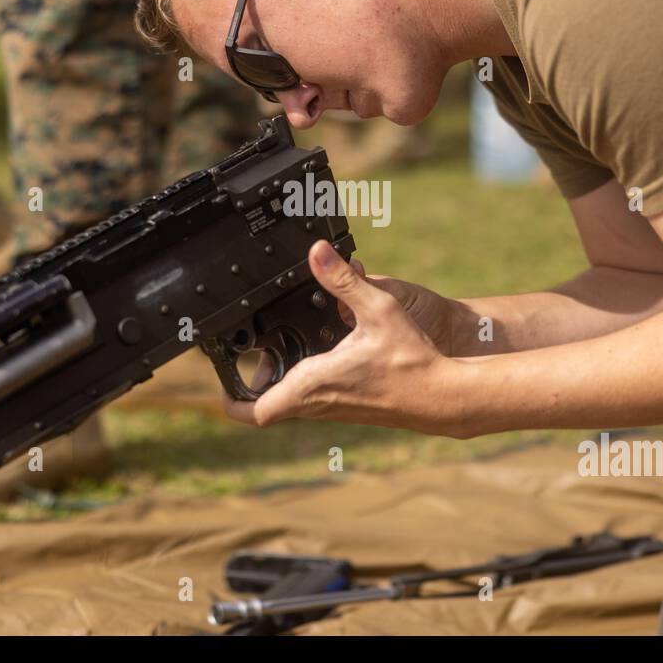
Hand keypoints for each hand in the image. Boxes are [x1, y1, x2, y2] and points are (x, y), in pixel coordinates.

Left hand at [223, 241, 469, 435]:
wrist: (442, 398)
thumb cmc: (412, 363)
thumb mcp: (377, 309)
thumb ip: (343, 281)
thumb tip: (317, 252)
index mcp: (312, 384)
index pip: (255, 410)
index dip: (230, 397)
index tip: (220, 378)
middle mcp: (316, 403)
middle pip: (265, 404)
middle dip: (252, 379)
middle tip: (248, 349)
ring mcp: (331, 409)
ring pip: (289, 401)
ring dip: (278, 379)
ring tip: (277, 345)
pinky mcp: (346, 407)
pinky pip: (311, 399)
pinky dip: (303, 379)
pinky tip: (317, 351)